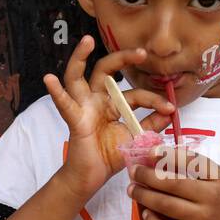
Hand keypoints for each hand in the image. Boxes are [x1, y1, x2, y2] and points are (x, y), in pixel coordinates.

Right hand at [43, 35, 173, 200]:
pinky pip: (65, 104)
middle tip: (142, 52)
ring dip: (79, 58)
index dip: (154, 99)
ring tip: (86, 41)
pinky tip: (49, 79)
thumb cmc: (110, 157)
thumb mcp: (137, 137)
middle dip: (123, 58)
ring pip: (77, 77)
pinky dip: (56, 92)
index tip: (170, 107)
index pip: (136, 94)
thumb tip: (171, 110)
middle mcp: (96, 101)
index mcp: (111, 104)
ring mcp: (83, 108)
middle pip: (106, 71)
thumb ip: (152, 123)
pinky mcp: (75, 120)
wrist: (93, 178)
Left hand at [126, 150, 219, 219]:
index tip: (150, 151)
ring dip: (144, 196)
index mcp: (218, 178)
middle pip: (172, 183)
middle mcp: (211, 197)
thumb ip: (197, 172)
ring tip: (132, 190)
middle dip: (148, 176)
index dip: (168, 155)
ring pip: (166, 205)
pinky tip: (146, 214)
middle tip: (134, 171)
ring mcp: (202, 218)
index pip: (192, 161)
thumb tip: (161, 160)